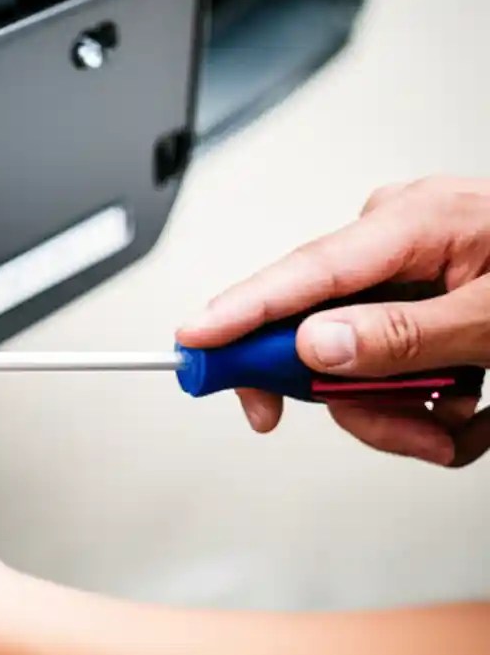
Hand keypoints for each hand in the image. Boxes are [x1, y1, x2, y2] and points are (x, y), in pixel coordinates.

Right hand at [178, 176, 489, 466]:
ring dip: (412, 415)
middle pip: (322, 333)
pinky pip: (388, 368)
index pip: (304, 272)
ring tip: (470, 424)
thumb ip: (405, 333)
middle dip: (368, 400)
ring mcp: (408, 273)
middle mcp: (399, 241)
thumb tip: (314, 346)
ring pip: (355, 366)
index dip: (240, 312)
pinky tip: (476, 408)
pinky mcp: (420, 305)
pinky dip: (433, 406)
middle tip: (415, 433)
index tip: (192, 344)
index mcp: (413, 221)